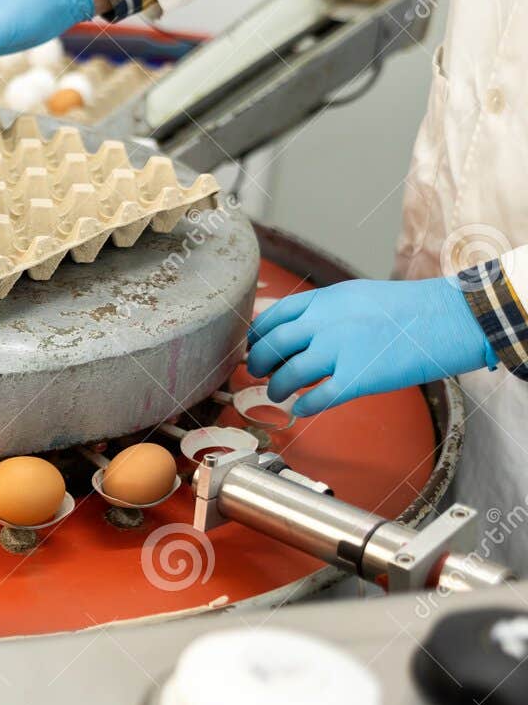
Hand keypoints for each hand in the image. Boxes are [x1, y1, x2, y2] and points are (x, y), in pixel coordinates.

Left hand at [247, 278, 496, 416]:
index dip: (257, 334)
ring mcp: (340, 350)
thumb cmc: (409, 309)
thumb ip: (325, 311)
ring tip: (277, 394)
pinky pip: (317, 398)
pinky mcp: (358, 378)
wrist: (450, 318)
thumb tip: (299, 330)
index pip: (274, 316)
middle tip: (258, 372)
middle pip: (272, 345)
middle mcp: (325, 323)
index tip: (254, 346)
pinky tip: (301, 409)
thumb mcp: (357, 295)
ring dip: (277, 388)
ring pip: (289, 375)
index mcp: (325, 300)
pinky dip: (302, 406)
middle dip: (259, 362)